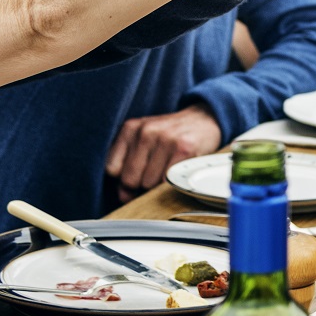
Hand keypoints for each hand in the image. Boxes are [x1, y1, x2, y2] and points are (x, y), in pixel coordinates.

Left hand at [104, 106, 223, 200]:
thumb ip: (128, 169)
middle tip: (155, 171)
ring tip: (168, 167)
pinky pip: (167, 181)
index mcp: (130, 128)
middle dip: (140, 183)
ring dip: (158, 183)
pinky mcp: (183, 148)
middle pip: (129, 179)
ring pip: (148, 183)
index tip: (136, 173)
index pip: (111, 169)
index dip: (123, 178)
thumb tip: (123, 196)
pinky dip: (172, 182)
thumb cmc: (169, 137)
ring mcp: (164, 139)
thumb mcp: (144, 144)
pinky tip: (178, 169)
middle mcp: (145, 131)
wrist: (203, 119)